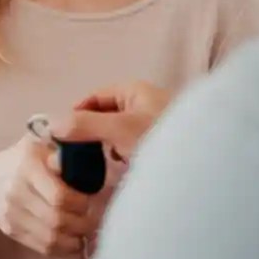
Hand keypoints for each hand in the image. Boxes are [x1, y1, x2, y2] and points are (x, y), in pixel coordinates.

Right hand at [0, 135, 100, 256]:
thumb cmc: (18, 160)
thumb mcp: (36, 145)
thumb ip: (60, 148)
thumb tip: (86, 151)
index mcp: (28, 165)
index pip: (59, 195)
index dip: (80, 202)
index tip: (90, 199)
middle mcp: (17, 191)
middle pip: (57, 219)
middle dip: (82, 223)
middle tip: (93, 219)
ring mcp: (12, 214)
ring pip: (51, 237)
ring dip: (75, 238)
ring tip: (85, 231)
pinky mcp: (12, 231)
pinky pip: (42, 246)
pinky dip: (62, 248)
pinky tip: (72, 241)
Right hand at [51, 81, 172, 162]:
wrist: (206, 165)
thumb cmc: (165, 138)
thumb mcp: (119, 129)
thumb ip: (84, 125)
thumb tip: (53, 124)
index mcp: (135, 90)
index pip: (95, 96)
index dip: (76, 113)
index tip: (61, 134)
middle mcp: (145, 103)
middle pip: (106, 115)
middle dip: (91, 133)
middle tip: (77, 153)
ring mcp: (155, 125)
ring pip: (119, 133)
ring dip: (107, 147)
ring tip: (102, 162)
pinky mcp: (162, 145)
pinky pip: (133, 147)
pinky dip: (124, 156)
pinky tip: (124, 169)